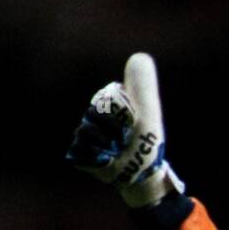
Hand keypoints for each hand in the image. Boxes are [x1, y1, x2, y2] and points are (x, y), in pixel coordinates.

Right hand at [65, 52, 184, 206]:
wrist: (142, 173)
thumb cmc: (146, 142)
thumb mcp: (148, 110)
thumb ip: (143, 86)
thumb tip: (140, 56)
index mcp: (106, 104)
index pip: (104, 100)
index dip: (121, 115)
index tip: (132, 124)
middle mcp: (92, 116)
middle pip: (94, 115)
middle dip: (114, 130)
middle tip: (126, 140)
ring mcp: (84, 134)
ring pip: (87, 132)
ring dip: (107, 144)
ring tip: (117, 151)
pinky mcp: (79, 153)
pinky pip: (81, 149)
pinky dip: (97, 157)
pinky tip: (107, 160)